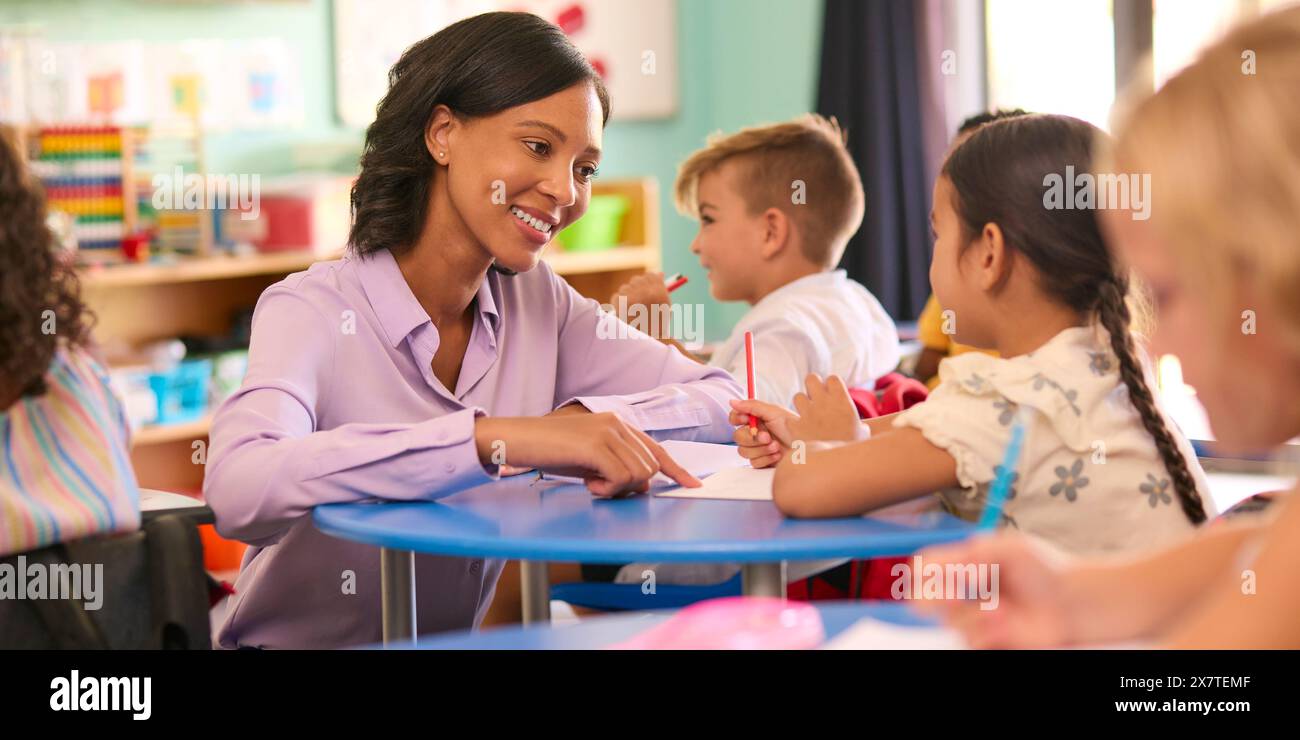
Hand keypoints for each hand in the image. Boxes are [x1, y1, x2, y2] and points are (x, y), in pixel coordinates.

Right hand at [474, 412, 700, 497]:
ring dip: (617, 489)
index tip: (693, 485)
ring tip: (591, 483)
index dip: (677, 469)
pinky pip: (621, 478)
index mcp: (618, 424)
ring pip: (639, 474)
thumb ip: (616, 466)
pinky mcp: (596, 445)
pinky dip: (607, 489)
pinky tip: (588, 484)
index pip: (656, 449)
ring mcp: (608, 432)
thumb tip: (641, 484)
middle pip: (650, 467)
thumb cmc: (550, 450)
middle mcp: (618, 424)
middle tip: (601, 487)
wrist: (518, 439)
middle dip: (632, 486)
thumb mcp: (589, 459)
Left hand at [609, 272, 671, 337]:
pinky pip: (616, 296)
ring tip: (631, 310)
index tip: (645, 284)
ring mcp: (634, 298)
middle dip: (636, 287)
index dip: (648, 279)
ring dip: (627, 295)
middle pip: (638, 280)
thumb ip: (661, 290)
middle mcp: (648, 294)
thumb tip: (659, 273)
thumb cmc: (656, 328)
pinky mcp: (621, 304)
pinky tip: (623, 313)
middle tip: (636, 298)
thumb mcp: (664, 308)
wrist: (645, 346)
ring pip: (625, 287)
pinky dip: (618, 303)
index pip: (652, 276)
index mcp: (661, 295)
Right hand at [728, 398, 796, 467]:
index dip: (737, 419)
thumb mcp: (775, 413)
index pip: (735, 418)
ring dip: (761, 449)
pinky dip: (766, 458)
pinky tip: (778, 455)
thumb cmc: (795, 428)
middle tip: (767, 437)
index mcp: (756, 419)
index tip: (746, 420)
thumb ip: (752, 406)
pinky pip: (753, 462)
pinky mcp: (762, 462)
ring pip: (743, 451)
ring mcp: (757, 448)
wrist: (807, 449)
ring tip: (776, 446)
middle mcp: (755, 433)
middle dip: (752, 438)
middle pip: (737, 436)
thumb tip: (732, 401)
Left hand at [787, 374, 864, 443]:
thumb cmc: (853, 447)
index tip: (833, 395)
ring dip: (802, 405)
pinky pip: (788, 419)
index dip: (832, 386)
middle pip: (811, 378)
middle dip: (812, 386)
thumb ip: (856, 421)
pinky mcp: (796, 427)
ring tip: (808, 416)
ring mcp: (807, 413)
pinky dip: (792, 425)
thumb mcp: (863, 431)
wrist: (838, 464)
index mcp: (841, 399)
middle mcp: (823, 402)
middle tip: (816, 399)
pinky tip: (799, 431)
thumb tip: (860, 426)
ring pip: (797, 397)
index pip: (832, 378)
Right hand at [912, 534, 1080, 648]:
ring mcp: (973, 618)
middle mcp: (963, 591)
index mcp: (963, 564)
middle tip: (955, 597)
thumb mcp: (1013, 548)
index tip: (936, 574)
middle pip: (921, 599)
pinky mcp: (986, 639)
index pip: (924, 566)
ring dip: (976, 617)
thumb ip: (979, 553)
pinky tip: (1007, 627)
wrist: (1072, 602)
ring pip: (951, 622)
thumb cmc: (1045, 569)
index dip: (923, 572)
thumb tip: (957, 572)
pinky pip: (969, 642)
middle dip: (934, 599)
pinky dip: (986, 634)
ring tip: (1004, 612)